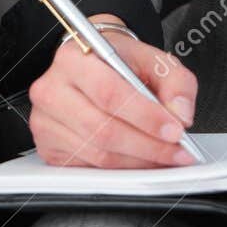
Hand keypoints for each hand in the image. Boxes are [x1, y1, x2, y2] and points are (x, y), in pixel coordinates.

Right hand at [28, 15, 199, 168]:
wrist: (94, 62)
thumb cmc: (119, 60)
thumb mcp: (152, 57)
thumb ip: (175, 81)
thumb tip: (180, 114)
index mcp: (73, 58)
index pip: (110, 93)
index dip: (146, 116)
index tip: (175, 129)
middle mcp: (52, 90)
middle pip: (103, 130)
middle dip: (148, 145)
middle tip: (177, 150)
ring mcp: (45, 122)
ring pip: (98, 154)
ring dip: (139, 161)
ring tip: (166, 157)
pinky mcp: (48, 147)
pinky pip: (89, 167)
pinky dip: (122, 169)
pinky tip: (142, 160)